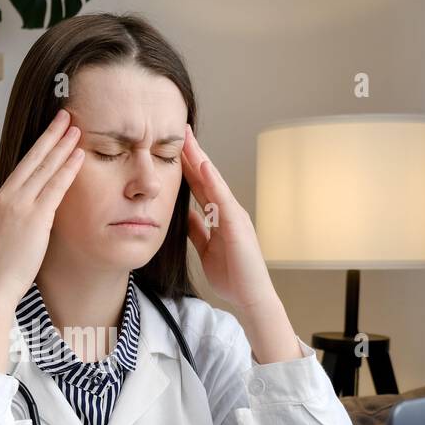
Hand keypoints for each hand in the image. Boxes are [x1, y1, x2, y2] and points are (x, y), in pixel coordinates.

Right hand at [0, 108, 83, 305]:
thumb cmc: (1, 269)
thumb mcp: (4, 235)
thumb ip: (17, 219)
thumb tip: (30, 214)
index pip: (22, 167)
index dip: (38, 147)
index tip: (50, 132)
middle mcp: (7, 197)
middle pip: (33, 159)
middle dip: (51, 136)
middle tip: (65, 116)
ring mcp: (20, 206)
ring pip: (45, 169)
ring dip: (63, 147)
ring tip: (76, 129)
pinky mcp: (34, 218)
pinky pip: (55, 187)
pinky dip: (68, 169)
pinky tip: (79, 156)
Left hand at [180, 124, 277, 313]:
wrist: (250, 296)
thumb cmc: (232, 274)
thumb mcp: (206, 248)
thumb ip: (198, 229)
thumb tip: (185, 214)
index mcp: (219, 215)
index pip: (199, 184)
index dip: (187, 165)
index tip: (173, 146)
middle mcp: (228, 210)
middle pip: (206, 176)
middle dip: (192, 153)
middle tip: (179, 129)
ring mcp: (234, 215)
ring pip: (214, 181)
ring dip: (201, 158)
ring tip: (187, 138)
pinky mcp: (237, 225)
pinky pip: (223, 199)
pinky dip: (213, 181)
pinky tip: (203, 165)